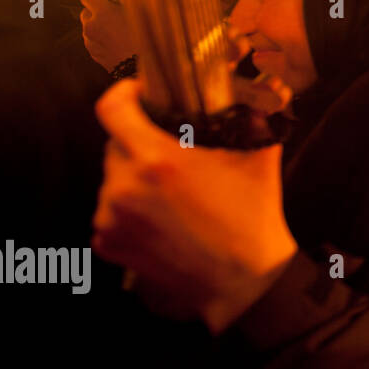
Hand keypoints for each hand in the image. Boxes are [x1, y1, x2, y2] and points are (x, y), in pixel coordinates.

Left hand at [79, 0, 135, 71]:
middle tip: (114, 16)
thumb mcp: (142, 14)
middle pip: (85, 12)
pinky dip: (101, 41)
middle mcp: (91, 26)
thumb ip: (127, 3)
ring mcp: (90, 41)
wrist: (142, 68)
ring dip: (99, 27)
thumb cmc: (145, 40)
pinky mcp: (93, 54)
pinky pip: (93, 42)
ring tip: (117, 32)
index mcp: (103, 12)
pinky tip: (116, 44)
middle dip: (97, 13)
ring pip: (89, 28)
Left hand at [92, 80, 296, 333]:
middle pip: (114, 145)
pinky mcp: (107, 244)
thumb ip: (254, 114)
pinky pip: (108, 213)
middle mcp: (124, 187)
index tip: (139, 94)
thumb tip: (261, 86)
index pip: (111, 108)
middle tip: (170, 152)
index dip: (123, 93)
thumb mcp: (260, 156)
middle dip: (138, 142)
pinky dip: (128, 211)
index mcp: (157, 159)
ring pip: (112, 180)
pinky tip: (161, 219)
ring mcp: (111, 219)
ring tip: (170, 194)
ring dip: (133, 179)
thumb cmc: (253, 217)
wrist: (243, 281)